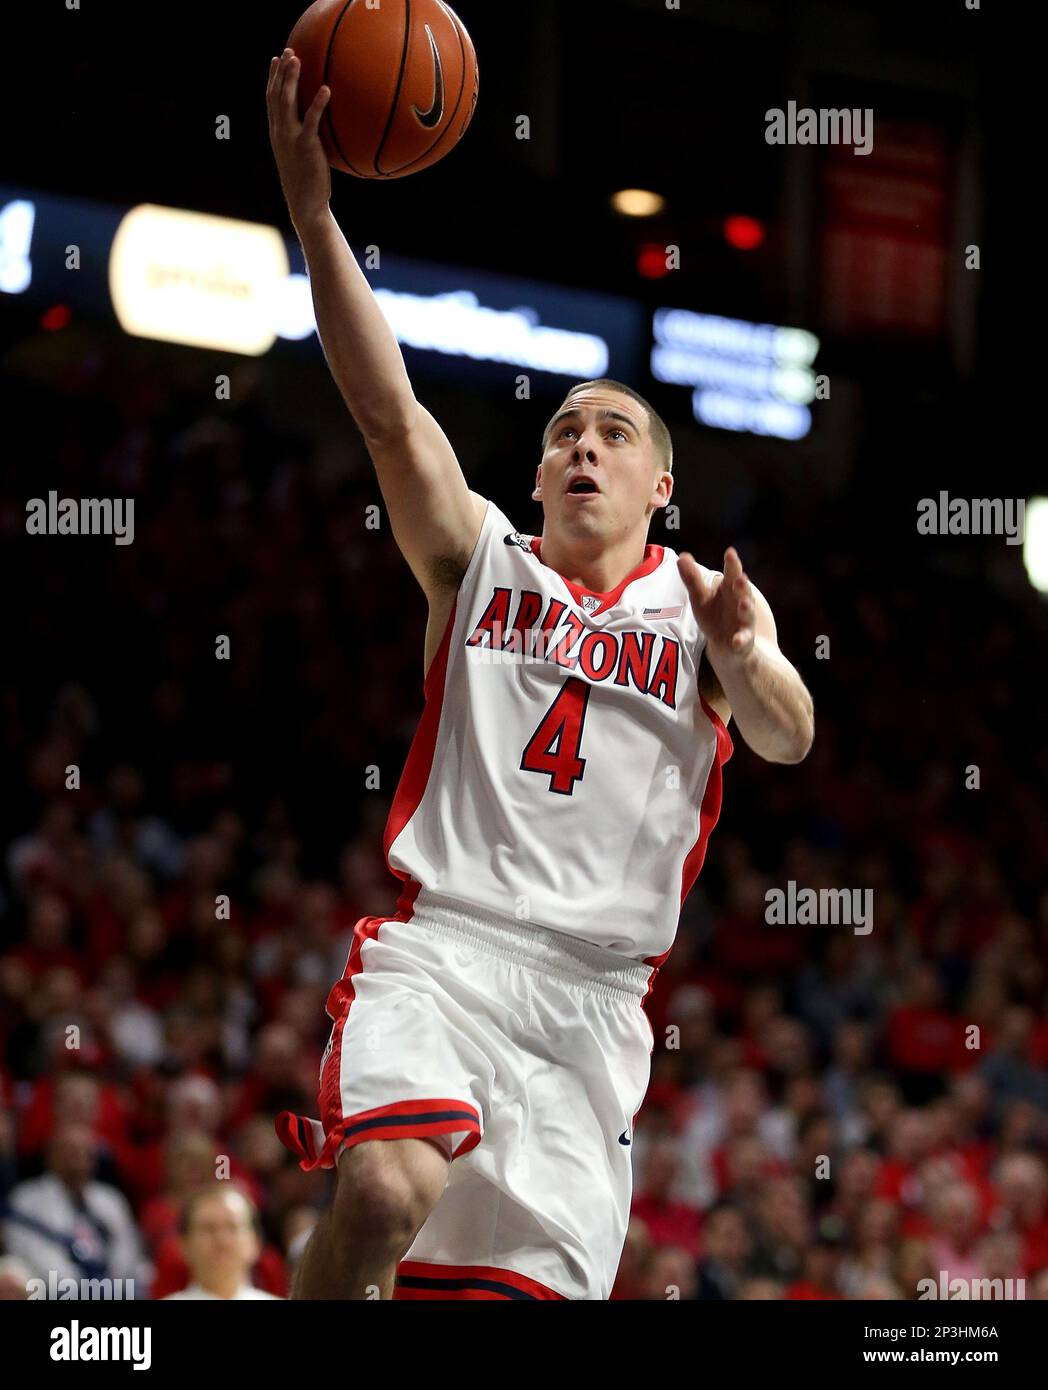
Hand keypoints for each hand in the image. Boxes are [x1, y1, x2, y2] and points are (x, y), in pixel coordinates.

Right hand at [266, 48, 331, 229]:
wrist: (305, 204)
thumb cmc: (308, 183)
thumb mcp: (302, 157)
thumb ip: (305, 139)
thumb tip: (319, 129)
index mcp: (277, 133)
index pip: (271, 100)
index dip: (272, 78)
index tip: (276, 59)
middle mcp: (279, 132)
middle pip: (276, 95)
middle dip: (281, 71)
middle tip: (288, 51)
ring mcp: (290, 138)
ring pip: (287, 102)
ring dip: (291, 79)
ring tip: (297, 59)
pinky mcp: (305, 146)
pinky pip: (311, 120)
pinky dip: (318, 103)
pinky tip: (326, 89)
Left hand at [678, 547, 755, 659]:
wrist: (725, 645)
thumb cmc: (715, 616)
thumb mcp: (701, 597)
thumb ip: (692, 579)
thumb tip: (682, 556)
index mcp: (730, 589)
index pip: (732, 573)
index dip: (732, 563)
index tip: (730, 552)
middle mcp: (740, 602)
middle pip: (743, 591)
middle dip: (742, 584)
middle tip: (740, 577)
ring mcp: (744, 621)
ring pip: (748, 613)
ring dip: (747, 608)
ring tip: (744, 603)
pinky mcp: (743, 639)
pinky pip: (743, 639)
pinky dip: (741, 640)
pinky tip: (736, 640)